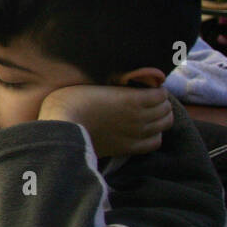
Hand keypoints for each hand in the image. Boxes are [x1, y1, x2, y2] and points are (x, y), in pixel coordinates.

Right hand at [38, 84, 171, 156]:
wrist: (60, 130)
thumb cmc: (68, 102)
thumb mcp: (89, 83)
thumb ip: (111, 82)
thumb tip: (120, 79)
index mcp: (132, 98)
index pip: (161, 93)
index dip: (156, 89)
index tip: (145, 87)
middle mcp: (139, 116)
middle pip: (165, 108)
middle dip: (161, 102)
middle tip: (149, 100)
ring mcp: (135, 133)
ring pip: (164, 124)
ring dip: (161, 117)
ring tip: (150, 114)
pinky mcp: (128, 147)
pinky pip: (155, 142)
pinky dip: (155, 134)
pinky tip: (146, 130)